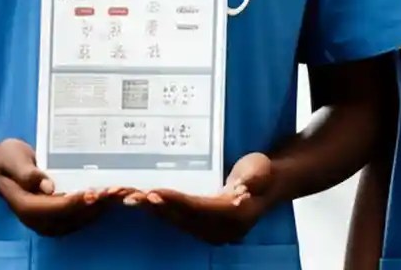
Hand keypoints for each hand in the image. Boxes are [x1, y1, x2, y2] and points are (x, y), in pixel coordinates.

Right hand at [0, 139, 127, 236]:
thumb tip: (47, 187)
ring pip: (76, 220)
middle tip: (112, 192)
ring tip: (115, 194)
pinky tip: (107, 196)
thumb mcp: (13, 159)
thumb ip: (27, 173)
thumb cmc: (9, 159)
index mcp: (24, 206)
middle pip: (68, 218)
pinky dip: (93, 209)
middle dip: (91, 207)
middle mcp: (36, 219)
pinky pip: (77, 217)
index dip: (72, 203)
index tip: (91, 193)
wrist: (5, 165)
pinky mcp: (57, 216)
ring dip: (96, 209)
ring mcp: (47, 220)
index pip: (51, 208)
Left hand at [128, 152, 274, 244]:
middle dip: (155, 206)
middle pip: (182, 217)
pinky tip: (145, 202)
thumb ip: (253, 179)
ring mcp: (213, 230)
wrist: (271, 182)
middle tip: (130, 196)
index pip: (198, 209)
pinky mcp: (205, 225)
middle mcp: (222, 229)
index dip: (175, 201)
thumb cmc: (264, 172)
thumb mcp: (261, 170)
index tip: (153, 193)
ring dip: (153, 210)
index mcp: (235, 216)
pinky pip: (179, 220)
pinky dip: (161, 211)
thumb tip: (244, 188)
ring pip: (177, 220)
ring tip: (129, 198)